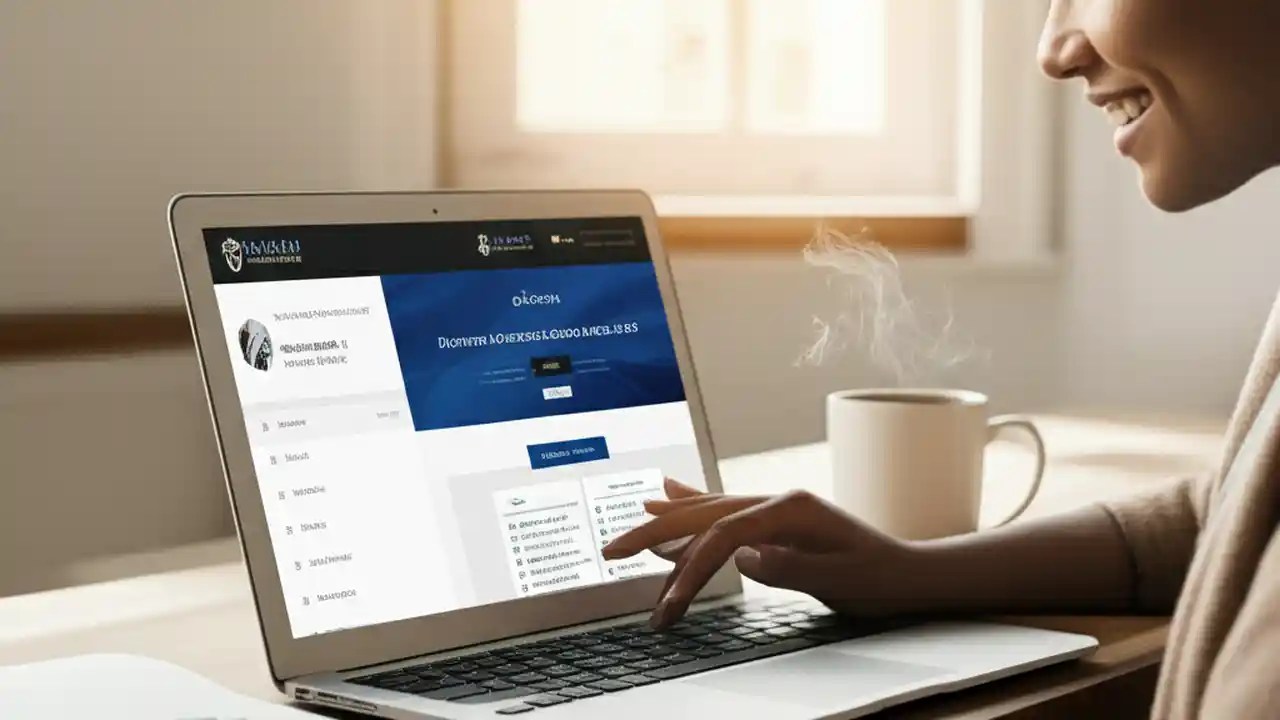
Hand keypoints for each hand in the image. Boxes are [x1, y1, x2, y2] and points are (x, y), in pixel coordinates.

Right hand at [602, 478, 920, 627]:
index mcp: (791, 509)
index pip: (723, 535)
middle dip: (655, 532)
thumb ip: (792, 566)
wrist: (910, 572)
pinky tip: (668, 495)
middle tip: (612, 552)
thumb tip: (742, 556)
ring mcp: (774, 506)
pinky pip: (722, 511)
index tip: (668, 604)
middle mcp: (777, 499)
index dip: (690, 567)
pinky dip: (691, 506)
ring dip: (666, 520)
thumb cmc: (880, 579)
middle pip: (704, 513)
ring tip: (629, 529)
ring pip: (708, 510)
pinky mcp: (774, 519)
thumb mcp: (843, 581)